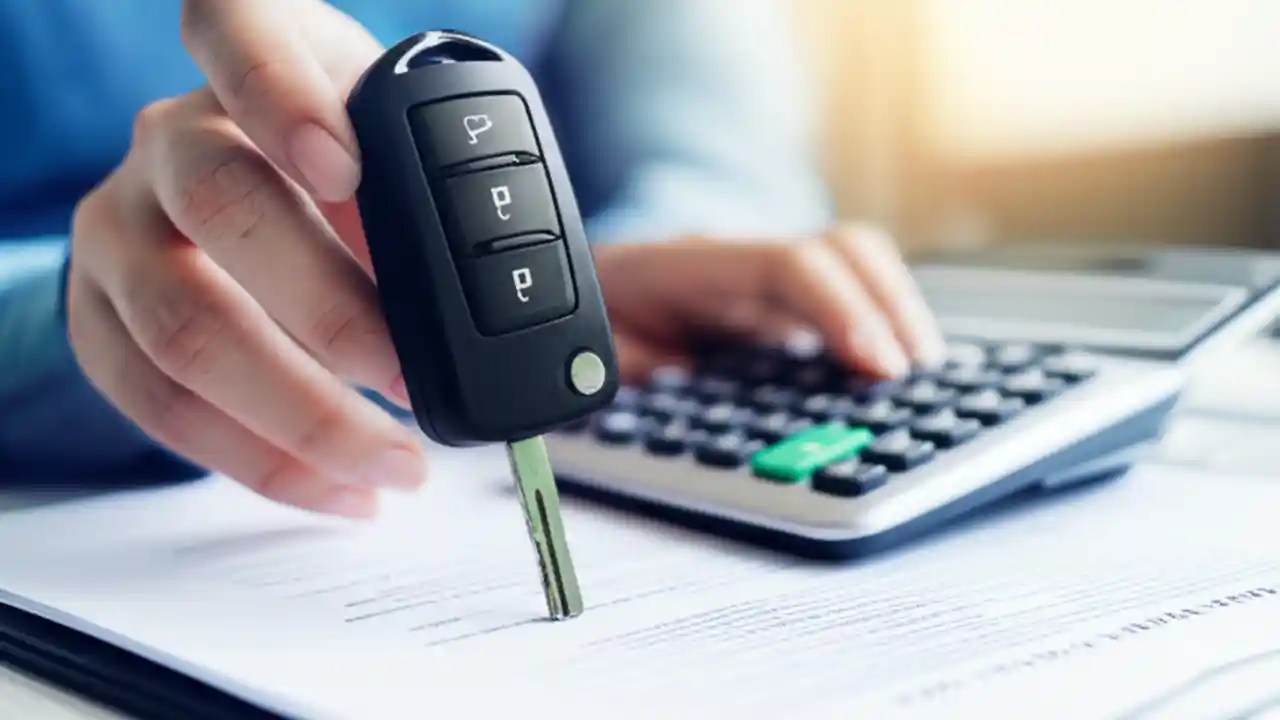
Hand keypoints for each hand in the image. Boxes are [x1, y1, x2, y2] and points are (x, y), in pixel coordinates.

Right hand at [68, 0, 424, 517]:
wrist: (230, 206)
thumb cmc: (333, 172)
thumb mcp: (383, 150)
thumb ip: (428, 191)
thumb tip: (515, 308)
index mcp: (248, 68)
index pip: (235, 29)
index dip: (281, 94)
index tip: (345, 162)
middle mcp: (172, 138)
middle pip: (225, 204)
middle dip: (332, 307)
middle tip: (412, 378)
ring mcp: (123, 227)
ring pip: (186, 326)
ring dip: (302, 414)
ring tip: (394, 463)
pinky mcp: (99, 318)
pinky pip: (159, 405)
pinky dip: (260, 461)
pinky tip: (334, 486)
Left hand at [594, 228, 945, 380]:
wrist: (580, 297)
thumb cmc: (589, 327)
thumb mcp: (588, 352)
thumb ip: (621, 373)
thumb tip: (653, 392)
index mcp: (686, 267)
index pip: (784, 266)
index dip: (839, 310)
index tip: (876, 366)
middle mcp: (738, 264)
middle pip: (840, 251)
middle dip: (891, 306)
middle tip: (915, 375)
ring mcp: (765, 282)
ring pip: (856, 267)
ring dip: (899, 314)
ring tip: (924, 375)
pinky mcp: (782, 307)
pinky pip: (850, 299)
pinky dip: (884, 328)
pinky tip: (901, 370)